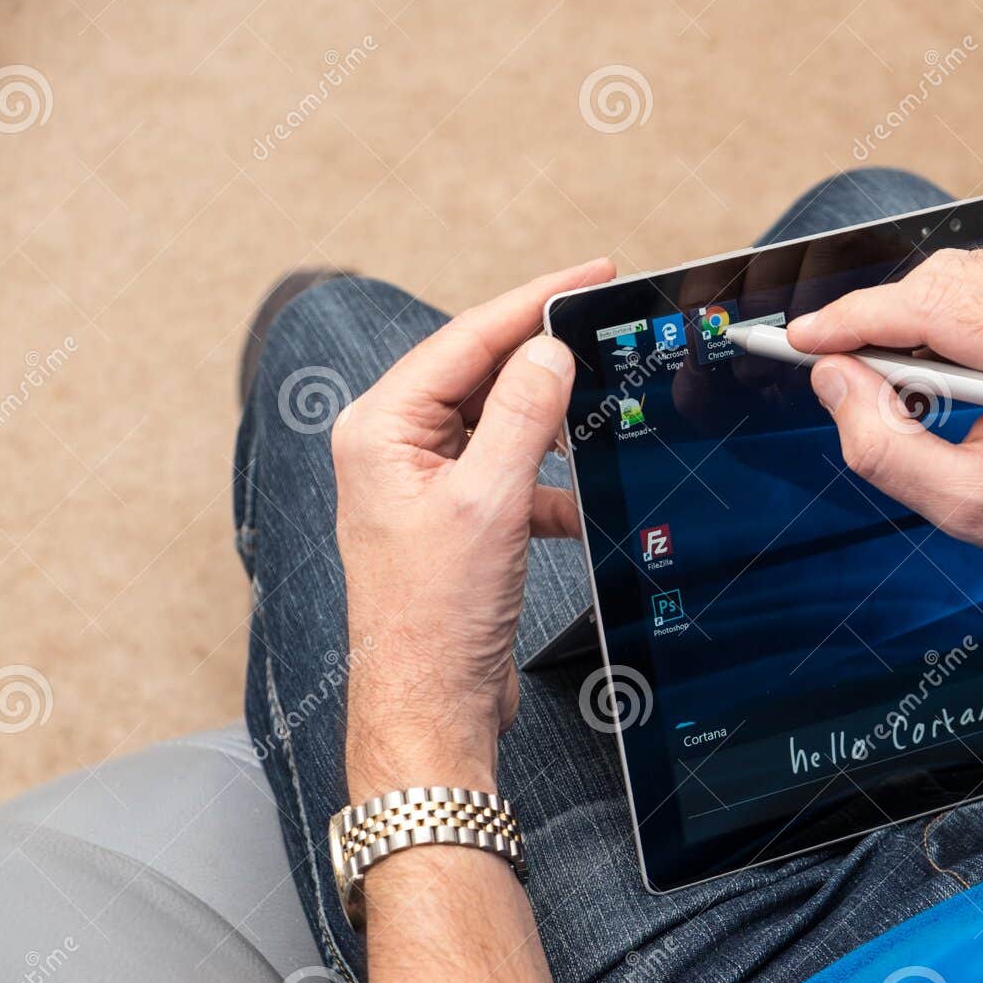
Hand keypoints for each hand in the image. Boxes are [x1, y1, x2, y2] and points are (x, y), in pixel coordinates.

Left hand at [331, 258, 613, 794]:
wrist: (431, 707)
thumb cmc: (434, 618)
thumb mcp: (490, 502)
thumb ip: (522, 416)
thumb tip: (547, 350)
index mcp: (381, 430)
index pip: (465, 340)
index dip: (532, 302)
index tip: (588, 274)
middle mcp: (393, 451)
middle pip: (479, 375)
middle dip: (541, 359)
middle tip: (602, 328)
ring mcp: (422, 487)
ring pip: (498, 426)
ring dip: (546, 427)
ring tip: (595, 412)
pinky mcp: (453, 523)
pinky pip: (507, 477)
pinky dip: (545, 486)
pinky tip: (575, 503)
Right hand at [788, 247, 982, 642]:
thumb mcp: (965, 508)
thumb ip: (883, 444)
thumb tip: (832, 379)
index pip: (933, 306)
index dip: (854, 319)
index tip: (801, 340)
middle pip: (943, 279)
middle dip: (877, 319)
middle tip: (834, 370)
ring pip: (962, 274)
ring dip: (910, 318)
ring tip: (886, 381)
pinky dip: (946, 317)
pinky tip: (933, 369)